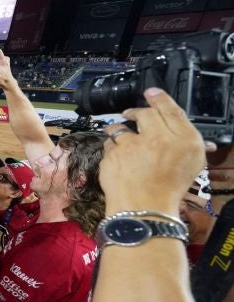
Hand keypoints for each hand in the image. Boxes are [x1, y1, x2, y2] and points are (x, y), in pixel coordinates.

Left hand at [100, 88, 205, 214]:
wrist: (144, 209)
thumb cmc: (170, 189)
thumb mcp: (192, 164)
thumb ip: (188, 144)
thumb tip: (190, 135)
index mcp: (181, 139)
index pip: (170, 109)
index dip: (159, 98)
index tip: (151, 93)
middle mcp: (156, 137)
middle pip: (143, 114)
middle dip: (135, 112)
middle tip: (130, 114)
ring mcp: (130, 146)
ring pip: (118, 127)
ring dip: (118, 129)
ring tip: (119, 136)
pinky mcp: (111, 156)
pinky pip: (108, 146)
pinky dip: (111, 149)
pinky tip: (116, 157)